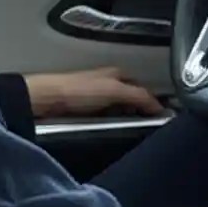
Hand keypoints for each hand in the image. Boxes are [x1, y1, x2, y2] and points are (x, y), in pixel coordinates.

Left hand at [24, 67, 165, 118]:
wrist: (45, 101)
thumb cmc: (79, 91)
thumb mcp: (116, 91)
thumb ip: (140, 97)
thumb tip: (161, 108)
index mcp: (117, 74)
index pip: (143, 88)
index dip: (152, 102)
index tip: (162, 118)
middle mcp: (107, 83)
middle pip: (131, 100)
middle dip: (139, 112)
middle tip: (147, 128)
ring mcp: (95, 98)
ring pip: (118, 111)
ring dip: (124, 120)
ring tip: (130, 132)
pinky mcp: (83, 112)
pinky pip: (104, 121)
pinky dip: (110, 126)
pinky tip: (111, 133)